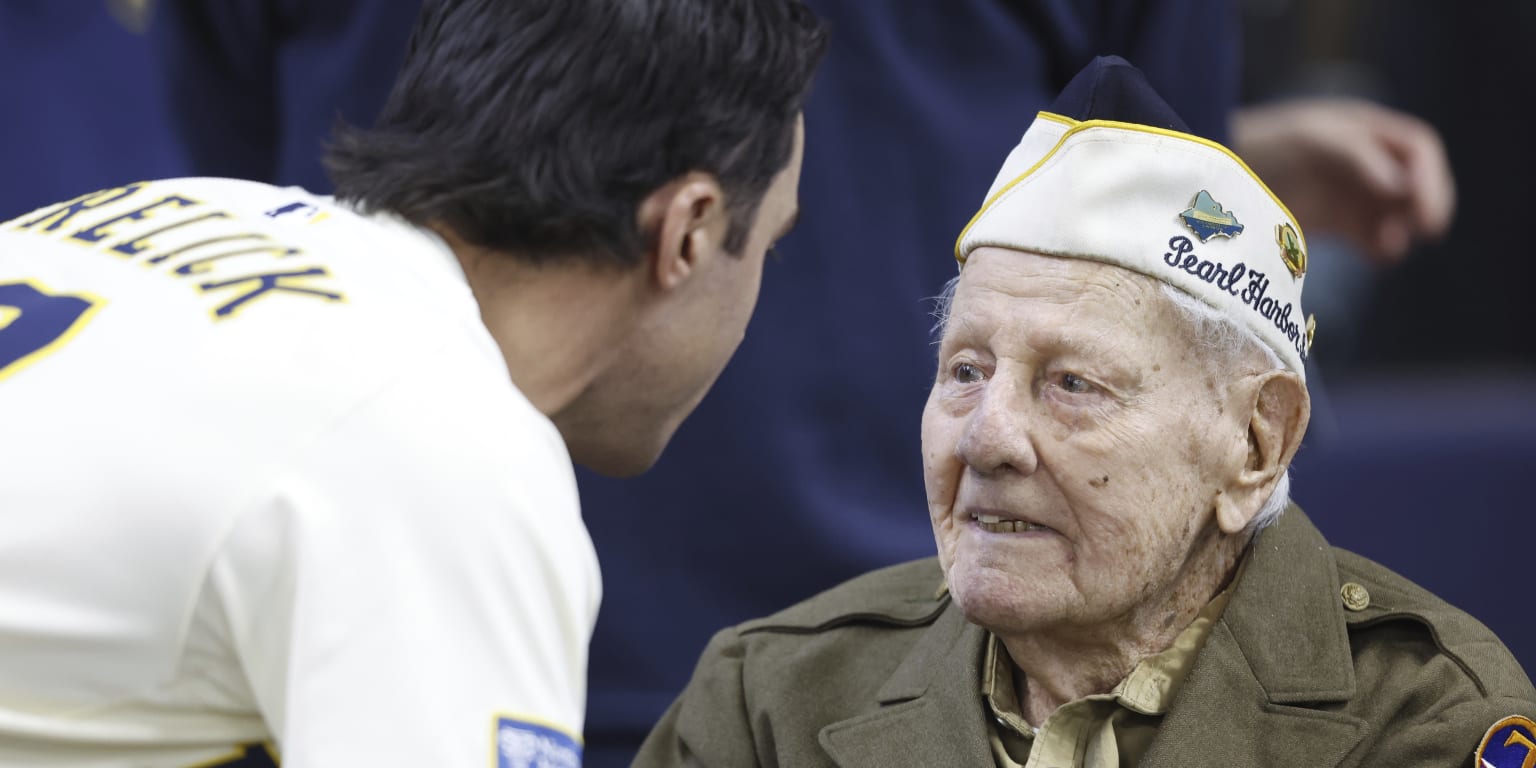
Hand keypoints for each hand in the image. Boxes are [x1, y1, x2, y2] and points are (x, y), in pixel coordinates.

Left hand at [1232, 98, 1454, 264]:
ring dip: (1402, 228)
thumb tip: (1400, 186)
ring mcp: (1347, 192)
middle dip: (1423, 205)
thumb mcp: (1305, 140)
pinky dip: (1380, 248)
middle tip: (1426, 232)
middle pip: (1414, 182)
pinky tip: (1377, 257)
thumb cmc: (1253, 148)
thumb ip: (1354, 155)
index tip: (1427, 212)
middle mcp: (1361, 160)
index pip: (1416, 148)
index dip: (1430, 178)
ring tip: (1387, 247)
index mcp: (1359, 130)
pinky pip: (1371, 237)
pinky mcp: (1332, 224)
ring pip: (1396, 212)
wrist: (1204, 183)